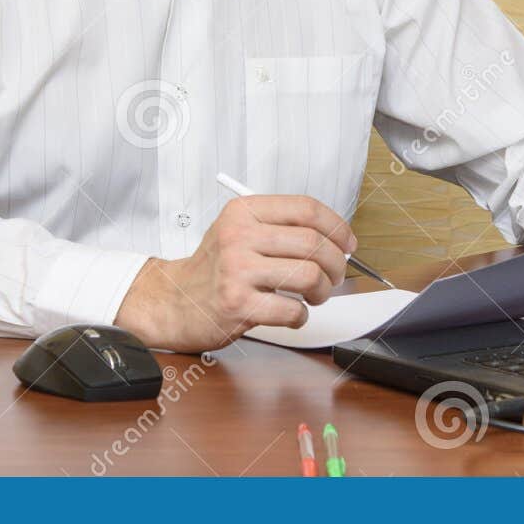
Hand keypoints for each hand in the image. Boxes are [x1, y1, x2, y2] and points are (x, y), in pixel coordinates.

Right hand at [114, 195, 355, 351]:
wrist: (175, 301)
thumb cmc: (215, 268)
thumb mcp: (239, 231)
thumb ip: (281, 227)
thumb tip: (337, 239)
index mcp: (243, 212)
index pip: (306, 209)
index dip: (337, 227)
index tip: (348, 244)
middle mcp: (239, 236)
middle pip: (312, 242)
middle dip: (336, 263)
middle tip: (335, 276)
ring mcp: (237, 270)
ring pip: (308, 275)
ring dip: (322, 290)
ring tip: (315, 295)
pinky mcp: (238, 304)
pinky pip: (293, 309)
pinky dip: (301, 315)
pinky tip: (292, 313)